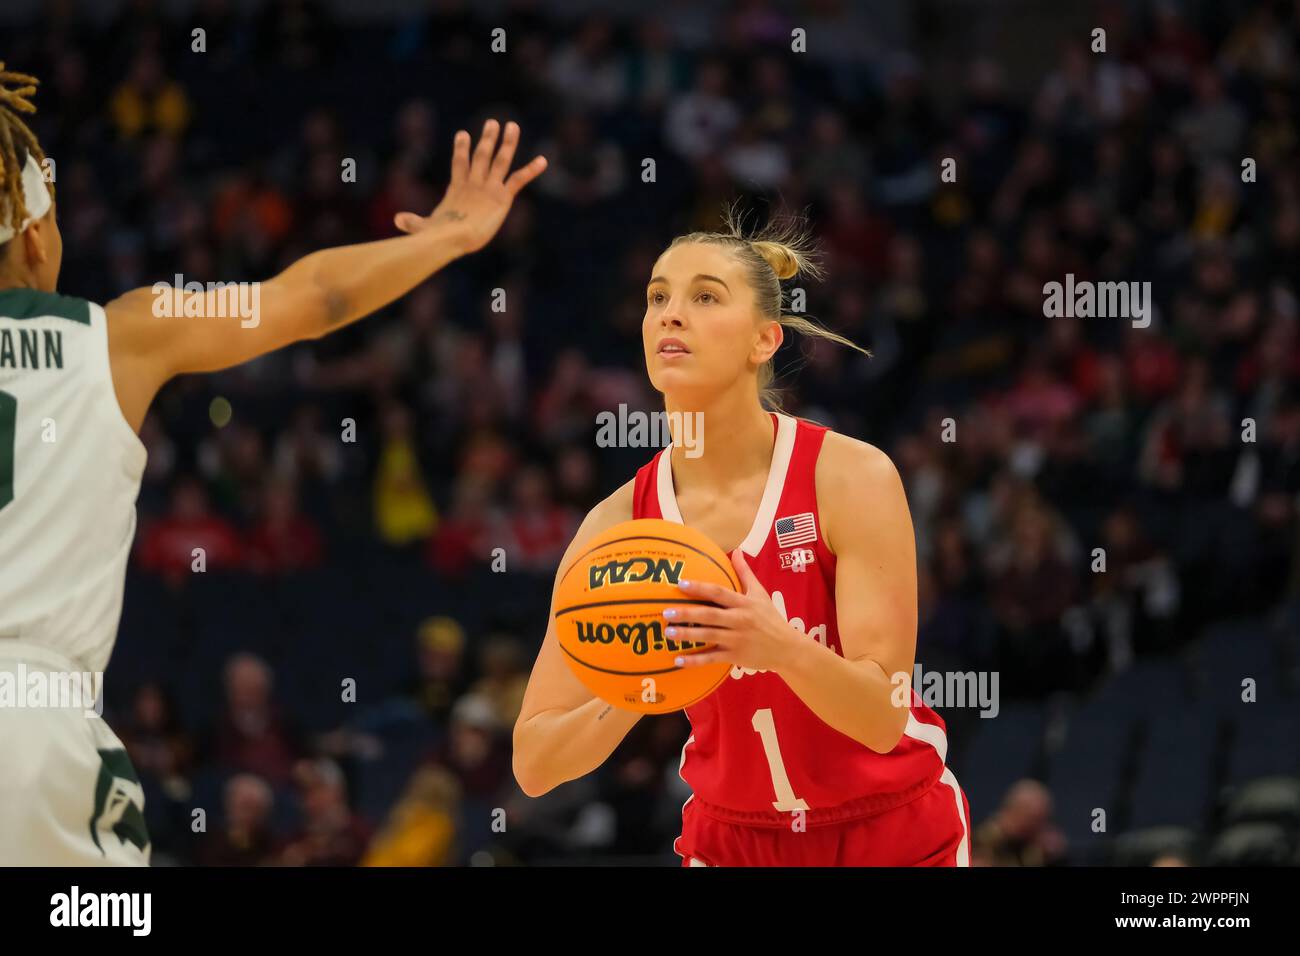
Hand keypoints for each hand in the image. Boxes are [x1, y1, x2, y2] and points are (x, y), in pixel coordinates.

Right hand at [394, 118, 546, 253]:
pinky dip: (532, 169)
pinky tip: (544, 160)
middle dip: (487, 138)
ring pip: (500, 160)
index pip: (459, 164)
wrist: (454, 237)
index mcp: (457, 188)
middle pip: (481, 155)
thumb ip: (412, 223)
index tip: (462, 134)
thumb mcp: (423, 227)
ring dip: (507, 143)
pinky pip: (519, 179)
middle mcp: (474, 183)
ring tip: (513, 126)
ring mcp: (489, 187)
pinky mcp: (503, 196)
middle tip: (492, 122)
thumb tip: (397, 221)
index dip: (461, 149)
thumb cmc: (438, 236)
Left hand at [665, 549, 801, 673]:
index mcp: (743, 603)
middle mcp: (739, 620)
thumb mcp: (760, 593)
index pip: (718, 593)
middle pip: (710, 615)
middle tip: (666, 611)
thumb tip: (736, 550)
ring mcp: (737, 639)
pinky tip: (677, 660)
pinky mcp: (735, 656)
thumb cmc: (770, 618)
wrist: (787, 648)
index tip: (680, 584)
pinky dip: (695, 660)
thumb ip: (745, 573)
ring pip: (708, 636)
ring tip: (668, 633)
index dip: (699, 588)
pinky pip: (712, 658)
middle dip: (687, 613)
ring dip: (687, 635)